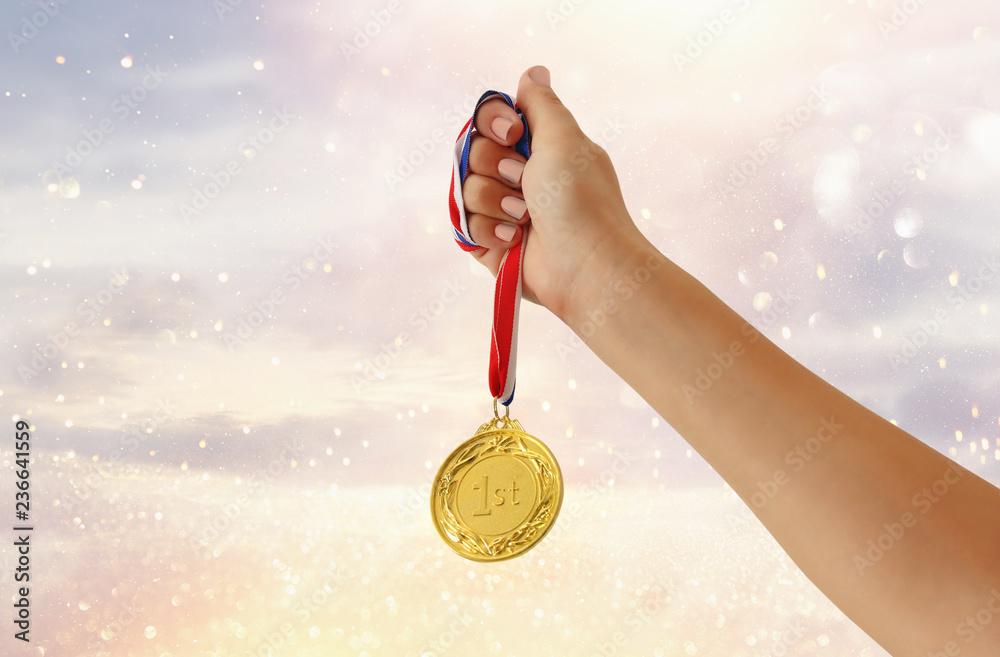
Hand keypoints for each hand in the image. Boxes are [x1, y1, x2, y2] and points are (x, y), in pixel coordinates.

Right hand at [460, 66, 640, 319]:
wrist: (584, 265)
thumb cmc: (581, 200)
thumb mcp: (564, 138)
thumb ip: (541, 103)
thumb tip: (533, 71)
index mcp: (537, 147)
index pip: (490, 118)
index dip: (493, 122)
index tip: (515, 133)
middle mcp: (517, 175)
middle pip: (472, 150)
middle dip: (495, 166)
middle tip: (524, 182)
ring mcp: (501, 209)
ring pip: (464, 188)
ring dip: (494, 200)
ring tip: (523, 218)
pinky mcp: (489, 242)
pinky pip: (463, 224)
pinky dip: (489, 230)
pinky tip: (515, 241)